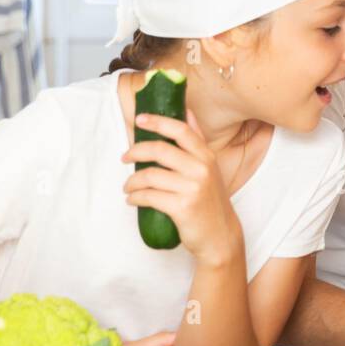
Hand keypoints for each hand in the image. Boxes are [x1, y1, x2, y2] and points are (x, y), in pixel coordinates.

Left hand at [122, 109, 243, 264]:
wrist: (220, 235)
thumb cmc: (210, 200)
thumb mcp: (209, 167)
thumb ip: (196, 140)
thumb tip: (186, 110)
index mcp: (206, 156)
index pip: (181, 130)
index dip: (158, 122)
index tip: (139, 119)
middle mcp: (201, 169)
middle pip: (160, 150)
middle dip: (135, 152)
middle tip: (125, 158)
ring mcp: (192, 188)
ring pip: (150, 175)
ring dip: (132, 181)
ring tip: (128, 187)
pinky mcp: (182, 207)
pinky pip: (149, 196)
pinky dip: (135, 198)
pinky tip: (133, 200)